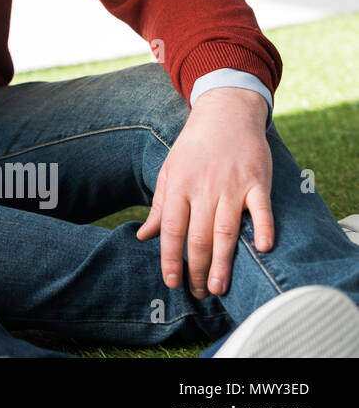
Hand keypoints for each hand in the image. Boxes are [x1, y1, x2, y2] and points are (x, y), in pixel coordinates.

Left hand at [136, 87, 272, 298]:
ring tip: (218, 288)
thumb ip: (160, 207)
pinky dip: (263, 227)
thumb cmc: (194, 147)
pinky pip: (261, 209)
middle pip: (199, 237)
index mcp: (180, 187)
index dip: (170, 259)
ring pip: (226, 230)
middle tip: (198, 294)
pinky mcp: (257, 182)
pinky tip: (262, 248)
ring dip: (222, 262)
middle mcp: (204, 189)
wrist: (225, 114)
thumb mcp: (169, 172)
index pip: (172, 231)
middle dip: (196, 269)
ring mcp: (232, 186)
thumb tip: (144, 236)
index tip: (171, 282)